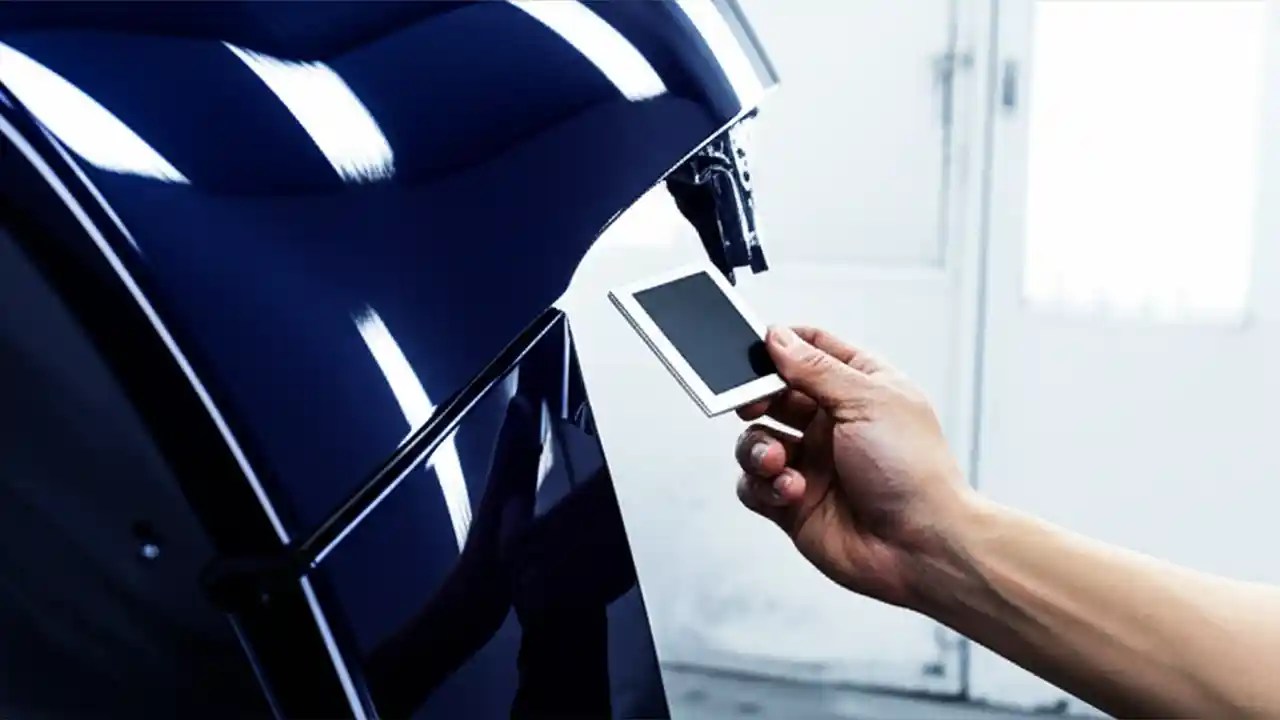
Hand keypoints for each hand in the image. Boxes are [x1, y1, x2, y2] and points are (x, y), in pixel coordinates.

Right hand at [735, 326, 973, 608]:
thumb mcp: (867, 401)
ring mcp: (812, 464)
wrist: (922, 548)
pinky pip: (755, 486)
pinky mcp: (794, 504)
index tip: (755, 349)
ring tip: (777, 460)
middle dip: (756, 398)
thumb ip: (815, 368)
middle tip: (751, 404)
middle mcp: (832, 424)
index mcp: (858, 388)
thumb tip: (778, 338)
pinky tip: (790, 491)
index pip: (811, 350)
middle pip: (773, 394)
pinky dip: (763, 486)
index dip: (780, 345)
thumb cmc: (914, 472)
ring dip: (757, 448)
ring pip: (756, 440)